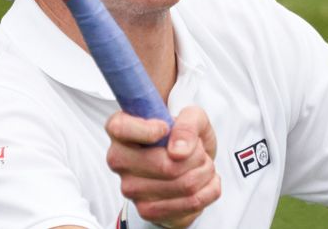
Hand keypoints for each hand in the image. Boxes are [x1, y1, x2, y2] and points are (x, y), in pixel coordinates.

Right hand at [105, 105, 220, 227]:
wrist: (186, 167)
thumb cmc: (183, 137)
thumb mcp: (191, 117)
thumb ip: (187, 124)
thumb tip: (178, 151)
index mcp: (120, 129)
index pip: (120, 128)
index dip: (147, 130)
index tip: (166, 128)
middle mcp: (119, 159)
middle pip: (167, 165)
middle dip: (197, 156)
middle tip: (199, 150)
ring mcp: (130, 188)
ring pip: (184, 185)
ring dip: (205, 172)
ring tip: (203, 165)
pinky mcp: (146, 210)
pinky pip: (191, 203)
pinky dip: (209, 190)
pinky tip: (205, 180)